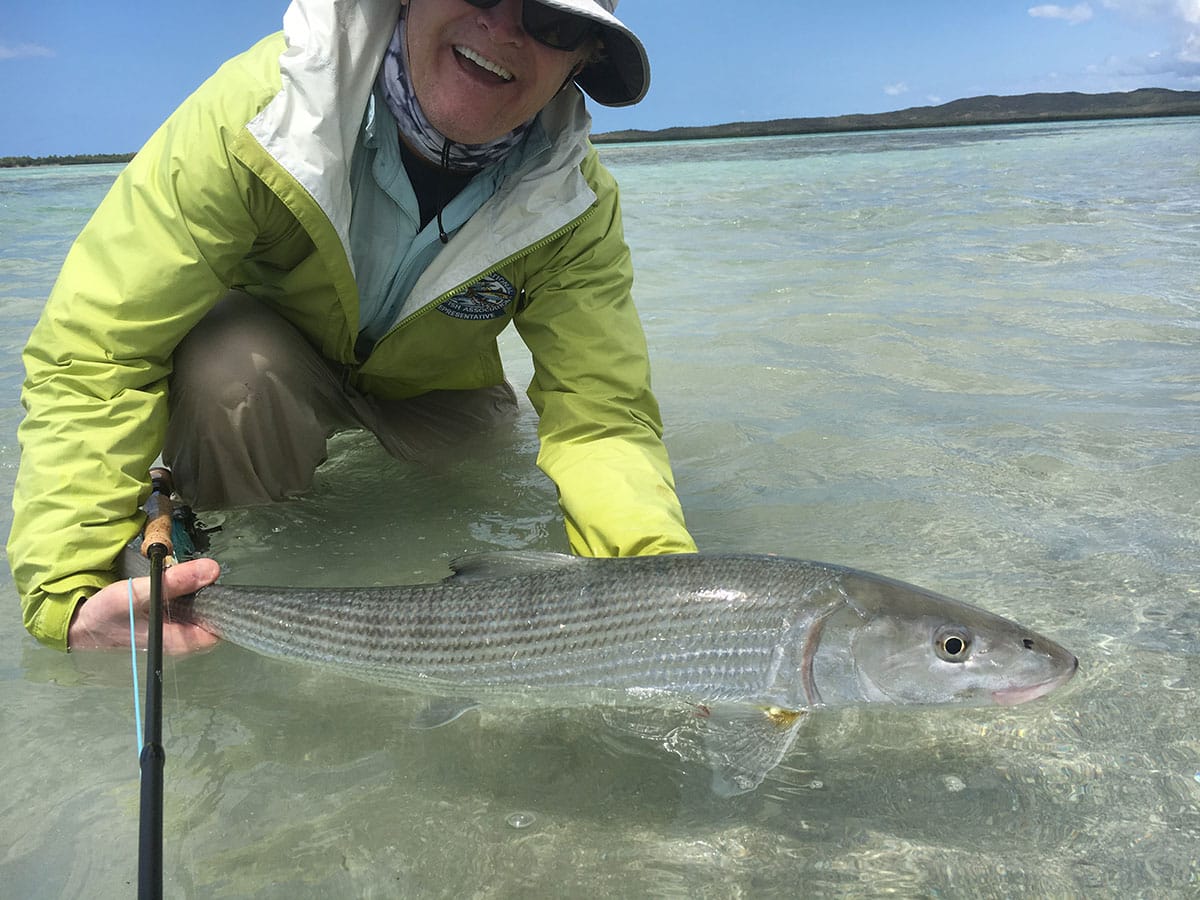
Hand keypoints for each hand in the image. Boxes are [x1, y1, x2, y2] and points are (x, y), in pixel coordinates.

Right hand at [67, 557, 221, 653]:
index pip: (218, 631)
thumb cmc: (106, 614)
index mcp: (177, 642)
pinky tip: (181, 582)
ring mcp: (172, 632)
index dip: (224, 609)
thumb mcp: (139, 593)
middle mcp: (179, 641)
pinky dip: (187, 595)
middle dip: (211, 598)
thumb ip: (175, 581)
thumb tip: (212, 569)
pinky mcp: (166, 623)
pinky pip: (187, 609)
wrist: (80, 624)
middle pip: (211, 620)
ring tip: (194, 576)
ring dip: (199, 594)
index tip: (221, 588)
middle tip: (205, 576)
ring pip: (199, 612)